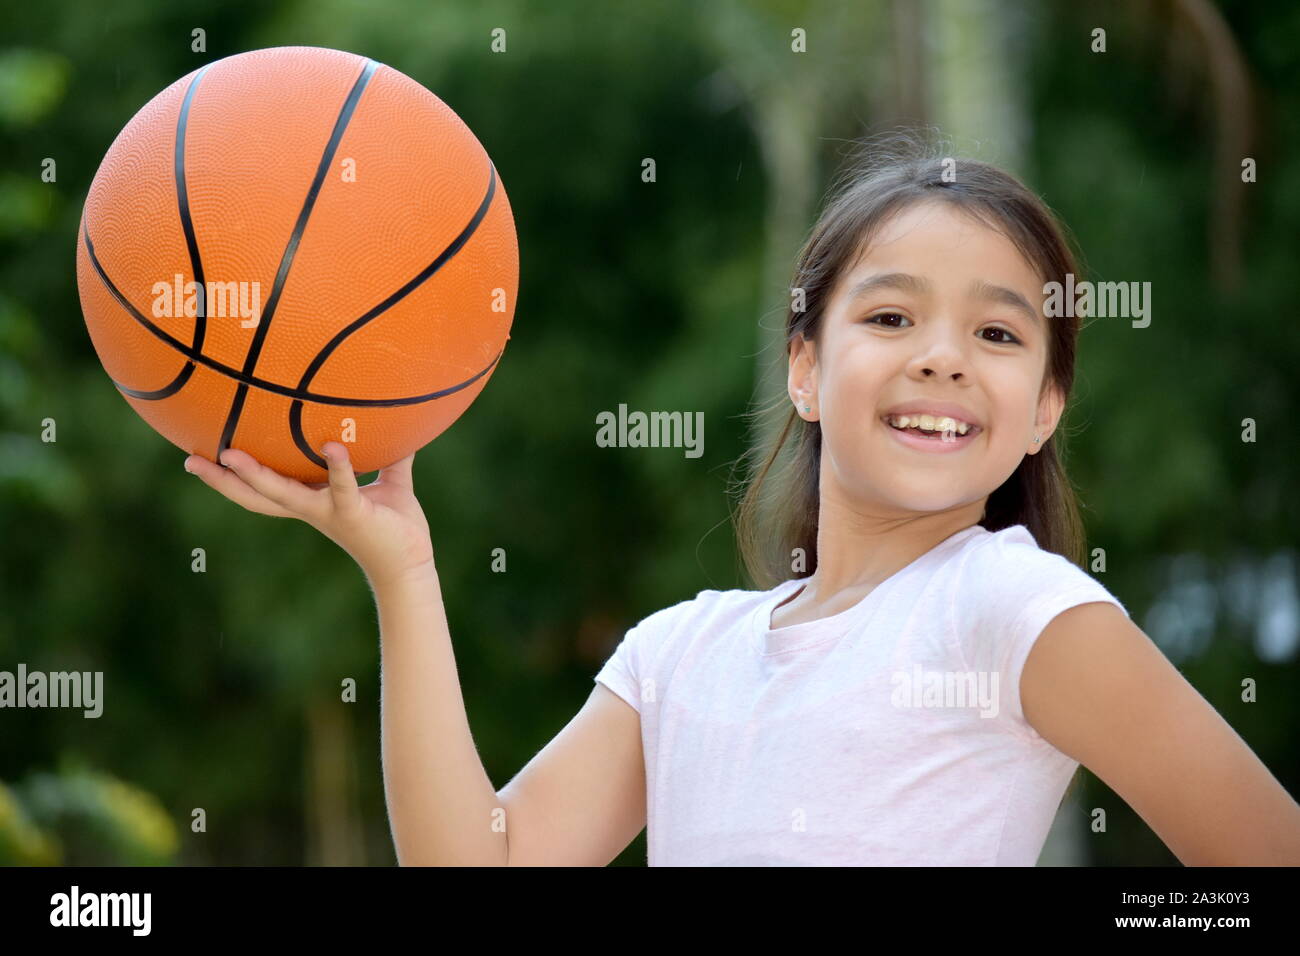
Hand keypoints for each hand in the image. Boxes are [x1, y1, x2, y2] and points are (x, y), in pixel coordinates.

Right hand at [183, 442, 434, 589]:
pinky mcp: (353, 514)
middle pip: (256, 495)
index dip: (233, 476)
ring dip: (256, 476)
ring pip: (282, 495)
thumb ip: (388, 455)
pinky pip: (342, 487)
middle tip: (191, 459)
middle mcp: (311, 508)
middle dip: (222, 479)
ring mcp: (328, 512)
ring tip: (230, 454)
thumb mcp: (388, 483)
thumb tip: (398, 421)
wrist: (412, 563)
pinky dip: (338, 467)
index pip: (265, 488)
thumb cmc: (396, 524)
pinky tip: (332, 447)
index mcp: (312, 501)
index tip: (203, 457)